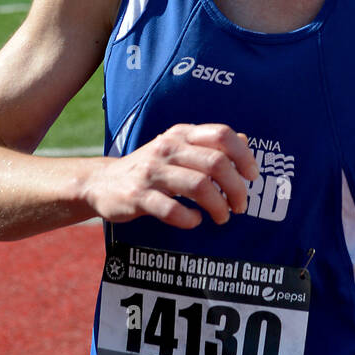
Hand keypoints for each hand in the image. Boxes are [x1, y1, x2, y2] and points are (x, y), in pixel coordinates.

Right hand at [86, 124, 259, 228]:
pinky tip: (194, 220)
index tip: (252, 176)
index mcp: (181, 134)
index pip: (222, 135)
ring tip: (222, 216)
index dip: (243, 156)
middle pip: (217, 163)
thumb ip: (209, 145)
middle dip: (236, 188)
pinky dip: (190, 219)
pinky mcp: (138, 196)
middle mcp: (168, 148)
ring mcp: (152, 172)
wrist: (101, 183)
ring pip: (199, 186)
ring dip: (218, 206)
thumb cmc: (150, 168)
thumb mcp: (178, 149)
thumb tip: (246, 140)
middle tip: (240, 205)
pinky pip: (173, 210)